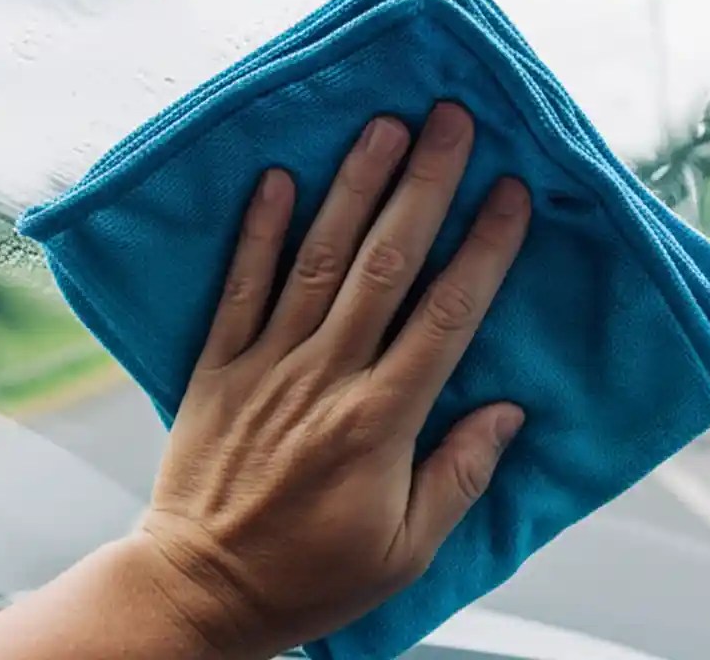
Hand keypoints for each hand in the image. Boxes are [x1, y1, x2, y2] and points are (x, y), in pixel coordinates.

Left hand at [136, 102, 531, 657]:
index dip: (483, 249)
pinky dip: (258, 232)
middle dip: (423, 186)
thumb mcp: (404, 550)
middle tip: (451, 120)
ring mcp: (265, 365)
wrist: (199, 590)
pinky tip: (278, 178)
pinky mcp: (217, 367)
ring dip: (352, 187)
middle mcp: (325, 377)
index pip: (446, 316)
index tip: (510, 192)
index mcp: (380, 421)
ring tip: (382, 126)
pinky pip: (239, 288)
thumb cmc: (309, 576)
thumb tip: (507, 412)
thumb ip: (458, 475)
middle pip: (386, 265)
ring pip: (318, 260)